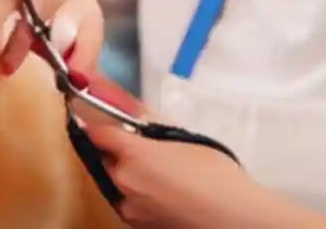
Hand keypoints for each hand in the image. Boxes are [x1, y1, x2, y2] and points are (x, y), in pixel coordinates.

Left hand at [79, 106, 259, 228]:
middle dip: (116, 150)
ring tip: (158, 170)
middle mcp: (124, 183)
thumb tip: (126, 108)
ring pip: (115, 182)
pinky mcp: (137, 226)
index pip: (96, 132)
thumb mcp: (184, 139)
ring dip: (125, 172)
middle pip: (105, 158)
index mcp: (134, 156)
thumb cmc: (216, 177)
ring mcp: (128, 209)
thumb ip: (150, 123)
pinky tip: (162, 190)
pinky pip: (127, 202)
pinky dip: (136, 193)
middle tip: (138, 143)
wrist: (235, 219)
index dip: (95, 121)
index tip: (91, 113)